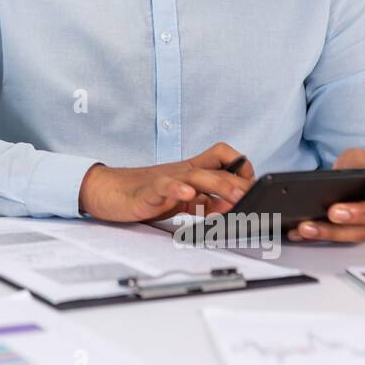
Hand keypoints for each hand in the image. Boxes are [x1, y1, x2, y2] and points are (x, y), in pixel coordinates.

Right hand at [77, 143, 255, 222]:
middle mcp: (182, 171)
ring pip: (197, 175)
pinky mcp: (148, 191)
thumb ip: (205, 201)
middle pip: (216, 168)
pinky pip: (164, 186)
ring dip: (219, 185)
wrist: (108, 191)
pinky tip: (187, 195)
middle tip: (256, 198)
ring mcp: (165, 179)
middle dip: (239, 183)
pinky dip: (177, 189)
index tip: (253, 186)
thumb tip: (231, 207)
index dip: (242, 167)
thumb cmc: (145, 194)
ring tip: (235, 198)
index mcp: (191, 171)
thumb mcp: (181, 199)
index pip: (223, 158)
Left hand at [288, 149, 364, 242]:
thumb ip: (358, 162)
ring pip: (364, 233)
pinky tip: (305, 233)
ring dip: (335, 232)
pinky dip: (324, 236)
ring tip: (309, 227)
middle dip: (357, 215)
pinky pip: (347, 239)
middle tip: (334, 212)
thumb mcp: (364, 155)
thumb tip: (346, 175)